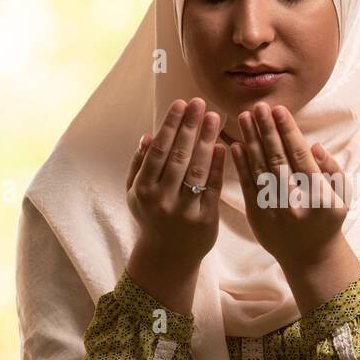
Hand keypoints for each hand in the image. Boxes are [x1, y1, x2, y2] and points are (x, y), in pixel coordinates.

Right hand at [125, 98, 225, 311]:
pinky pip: (214, 187)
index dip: (170, 125)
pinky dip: (219, 166)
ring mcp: (185, 209)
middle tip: (200, 103)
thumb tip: (147, 135)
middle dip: (190, 126)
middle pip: (179, 156)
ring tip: (215, 117)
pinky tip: (224, 146)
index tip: (181, 104)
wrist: (167, 257)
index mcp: (144, 189)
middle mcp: (162, 199)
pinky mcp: (206, 218)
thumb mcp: (135, 193)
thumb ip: (139, 164)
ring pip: (198, 169)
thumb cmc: (151, 217)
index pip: (159, 150)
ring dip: (207, 140)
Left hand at [228, 101, 350, 271]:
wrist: (310, 258)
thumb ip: (332, 169)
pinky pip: (247, 186)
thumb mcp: (342, 197)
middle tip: (258, 106)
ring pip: (259, 169)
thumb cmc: (328, 221)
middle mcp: (295, 202)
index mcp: (319, 195)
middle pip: (277, 159)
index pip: (300, 156)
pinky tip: (235, 144)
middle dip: (266, 130)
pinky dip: (240, 164)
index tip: (279, 109)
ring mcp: (274, 210)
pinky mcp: (257, 216)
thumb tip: (315, 146)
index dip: (288, 131)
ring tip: (244, 117)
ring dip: (250, 141)